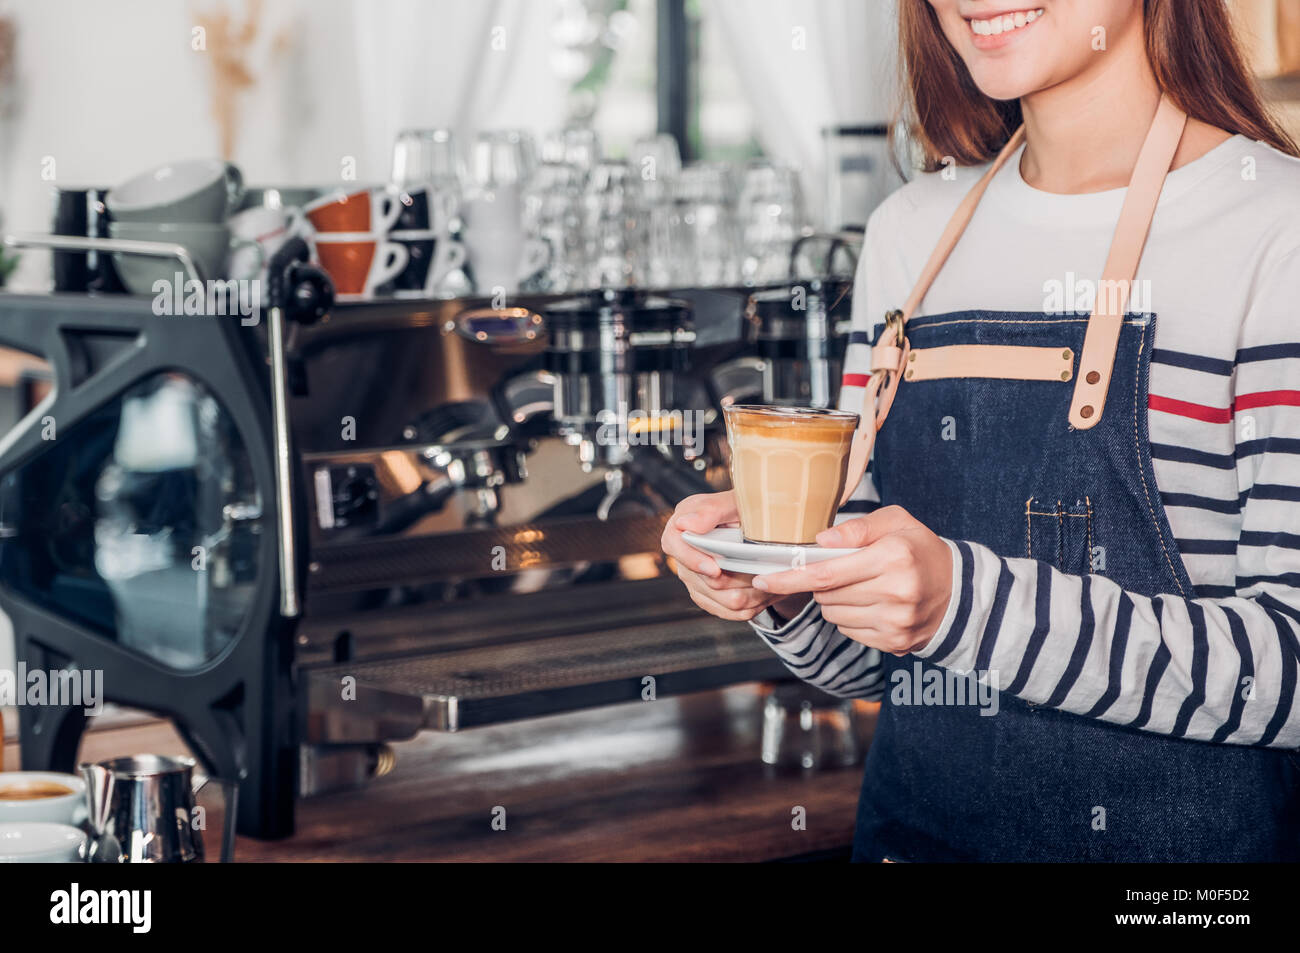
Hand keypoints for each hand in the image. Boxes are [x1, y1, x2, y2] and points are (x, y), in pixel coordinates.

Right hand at [660, 491, 809, 622]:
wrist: (756, 525)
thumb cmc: (743, 509)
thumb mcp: (732, 502)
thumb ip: (711, 510)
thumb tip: (686, 524)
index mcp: (681, 525)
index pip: (674, 545)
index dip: (694, 560)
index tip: (716, 568)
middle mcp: (683, 554)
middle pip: (703, 580)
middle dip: (736, 578)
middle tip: (763, 572)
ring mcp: (693, 578)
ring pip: (721, 600)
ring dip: (750, 594)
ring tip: (771, 582)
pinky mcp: (706, 596)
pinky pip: (728, 612)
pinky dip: (751, 606)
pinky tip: (765, 593)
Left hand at [751, 505, 953, 654]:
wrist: (959, 591)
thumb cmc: (920, 549)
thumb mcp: (896, 522)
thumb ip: (856, 529)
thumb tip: (819, 542)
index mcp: (893, 557)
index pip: (827, 573)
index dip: (789, 577)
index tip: (762, 579)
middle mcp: (896, 592)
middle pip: (826, 595)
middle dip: (820, 582)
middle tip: (841, 570)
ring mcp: (895, 622)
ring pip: (834, 615)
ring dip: (834, 600)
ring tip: (861, 585)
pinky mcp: (894, 642)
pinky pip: (850, 631)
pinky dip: (850, 617)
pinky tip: (871, 603)